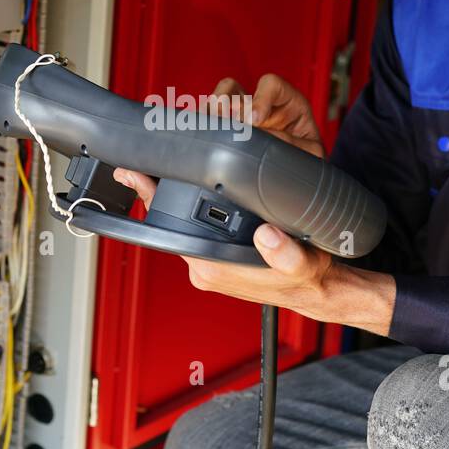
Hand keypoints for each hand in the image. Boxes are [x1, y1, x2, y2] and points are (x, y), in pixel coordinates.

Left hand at [109, 167, 394, 333]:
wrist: (314, 288)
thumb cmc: (306, 277)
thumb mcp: (303, 263)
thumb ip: (286, 254)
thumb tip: (267, 234)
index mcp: (215, 266)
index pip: (172, 228)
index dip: (152, 198)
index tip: (134, 175)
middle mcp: (205, 265)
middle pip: (169, 222)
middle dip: (155, 191)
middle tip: (138, 159)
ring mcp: (207, 261)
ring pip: (179, 223)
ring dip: (170, 197)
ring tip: (156, 165)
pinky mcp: (214, 256)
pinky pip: (192, 227)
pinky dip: (187, 207)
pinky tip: (186, 185)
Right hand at [211, 73, 324, 158]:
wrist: (300, 180)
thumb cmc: (308, 160)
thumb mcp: (311, 153)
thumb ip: (295, 144)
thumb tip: (267, 138)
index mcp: (287, 103)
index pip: (271, 84)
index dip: (261, 97)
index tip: (256, 120)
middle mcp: (260, 106)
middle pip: (232, 88)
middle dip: (225, 104)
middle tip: (227, 124)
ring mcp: (240, 118)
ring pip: (215, 102)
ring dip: (209, 114)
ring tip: (211, 131)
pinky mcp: (226, 133)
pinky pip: (206, 123)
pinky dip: (200, 128)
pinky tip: (202, 139)